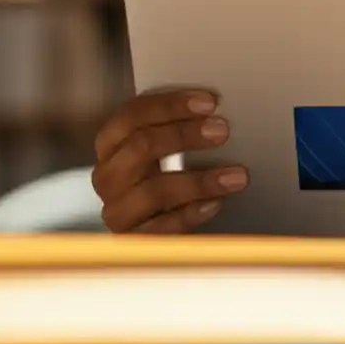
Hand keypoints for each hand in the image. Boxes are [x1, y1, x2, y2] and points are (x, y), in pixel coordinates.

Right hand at [92, 90, 248, 232]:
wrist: (169, 231)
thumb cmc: (173, 180)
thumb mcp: (169, 152)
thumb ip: (180, 130)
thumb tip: (216, 112)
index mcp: (111, 143)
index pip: (132, 115)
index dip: (170, 105)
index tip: (210, 101)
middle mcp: (107, 176)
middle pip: (141, 146)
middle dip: (185, 135)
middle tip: (223, 131)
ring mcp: (117, 211)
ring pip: (154, 190)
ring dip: (200, 181)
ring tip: (238, 176)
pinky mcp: (133, 242)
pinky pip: (161, 228)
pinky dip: (191, 214)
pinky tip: (216, 204)